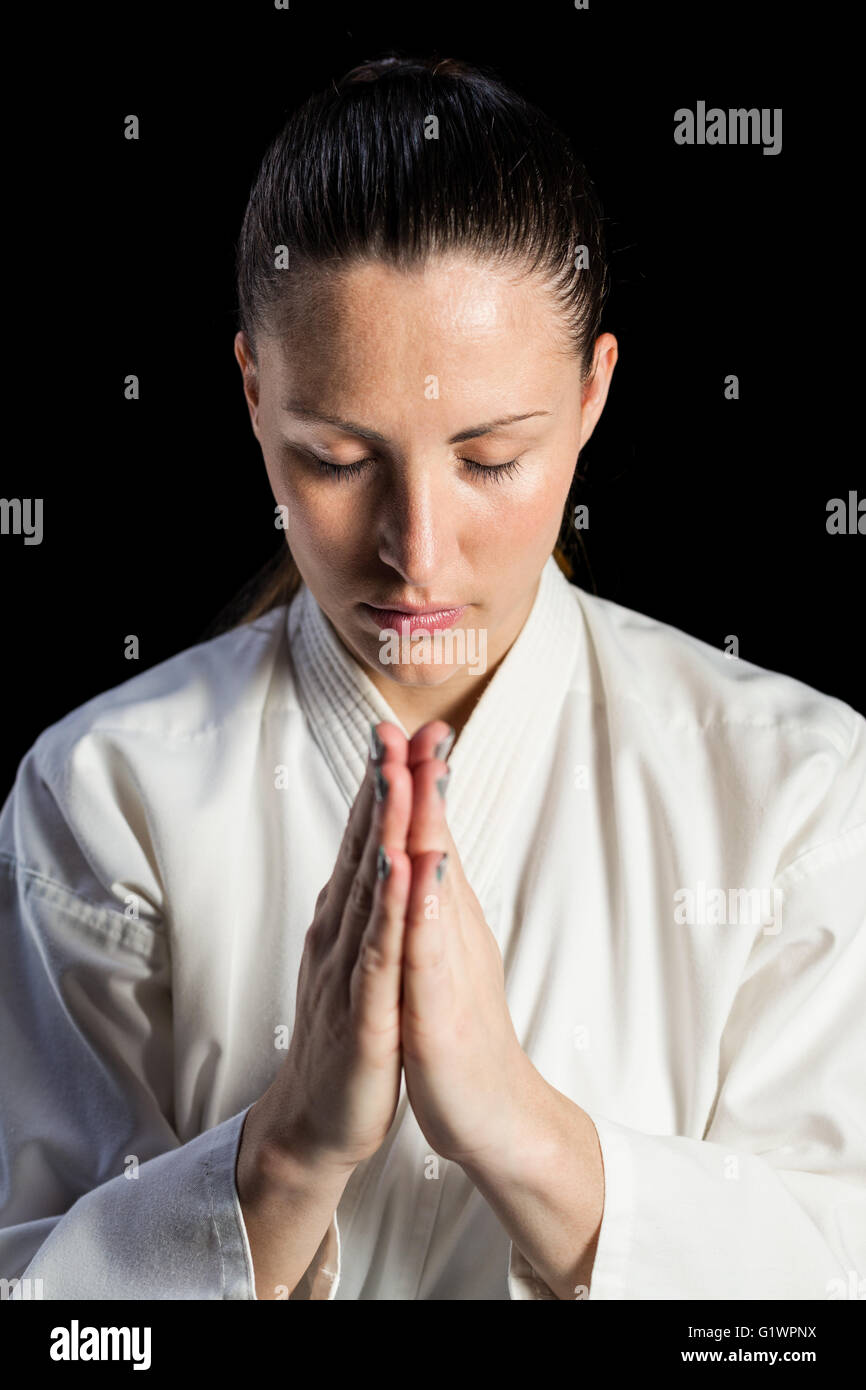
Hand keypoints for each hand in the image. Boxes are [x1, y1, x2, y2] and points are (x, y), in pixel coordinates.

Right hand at [245, 719, 413, 1174]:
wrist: (319, 1119)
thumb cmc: (348, 1034)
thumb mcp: (362, 956)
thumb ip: (368, 903)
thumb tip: (375, 850)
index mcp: (348, 919)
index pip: (366, 838)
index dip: (384, 781)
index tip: (403, 727)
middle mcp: (342, 933)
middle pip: (362, 848)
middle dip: (379, 785)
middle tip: (389, 725)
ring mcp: (352, 971)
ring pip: (370, 889)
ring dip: (382, 830)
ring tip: (395, 775)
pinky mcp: (367, 1014)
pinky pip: (380, 954)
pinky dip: (391, 910)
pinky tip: (399, 871)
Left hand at [400, 723, 536, 1169]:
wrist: (494, 1113)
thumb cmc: (461, 1032)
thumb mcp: (441, 955)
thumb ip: (434, 904)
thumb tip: (425, 852)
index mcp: (443, 918)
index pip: (430, 836)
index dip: (418, 782)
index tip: (408, 726)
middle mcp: (451, 931)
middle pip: (438, 844)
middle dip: (424, 783)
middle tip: (419, 726)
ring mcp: (448, 968)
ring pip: (435, 886)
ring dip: (426, 827)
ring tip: (418, 774)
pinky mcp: (439, 1011)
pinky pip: (428, 953)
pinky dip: (422, 911)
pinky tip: (419, 874)